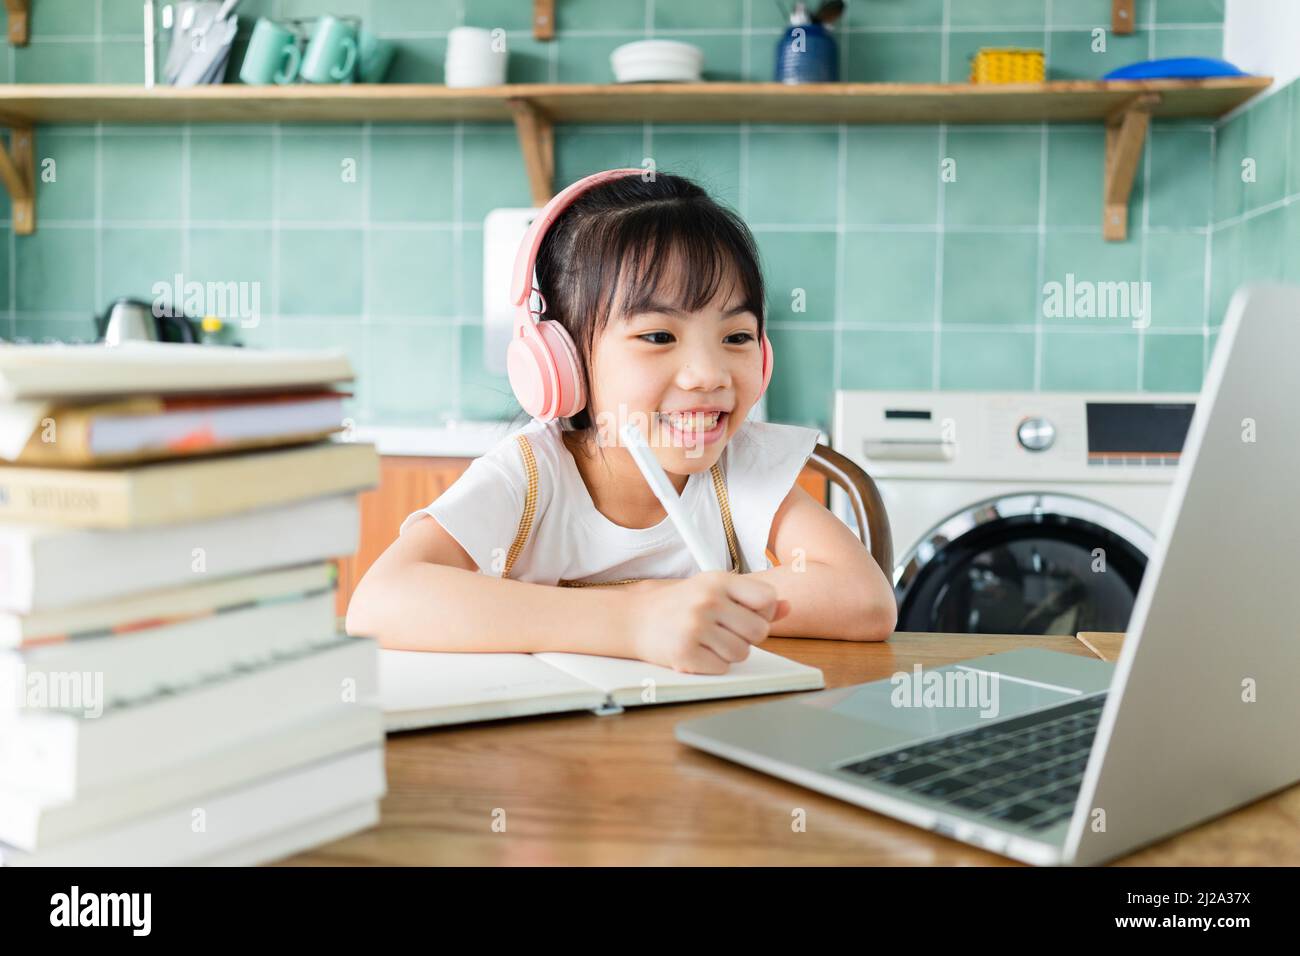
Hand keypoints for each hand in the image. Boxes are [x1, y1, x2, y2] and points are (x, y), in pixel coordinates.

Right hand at [625, 571, 789, 674]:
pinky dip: (712, 665)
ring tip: (708, 641)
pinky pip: (721, 668)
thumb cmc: (679, 605)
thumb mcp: (715, 591)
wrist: (634, 620)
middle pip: (759, 631)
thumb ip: (752, 600)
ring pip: (742, 653)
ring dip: (729, 653)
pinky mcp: (685, 652)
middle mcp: (707, 600)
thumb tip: (787, 607)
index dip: (762, 612)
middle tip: (724, 631)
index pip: (767, 598)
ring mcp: (695, 627)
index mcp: (718, 580)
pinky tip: (697, 651)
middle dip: (746, 637)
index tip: (745, 614)